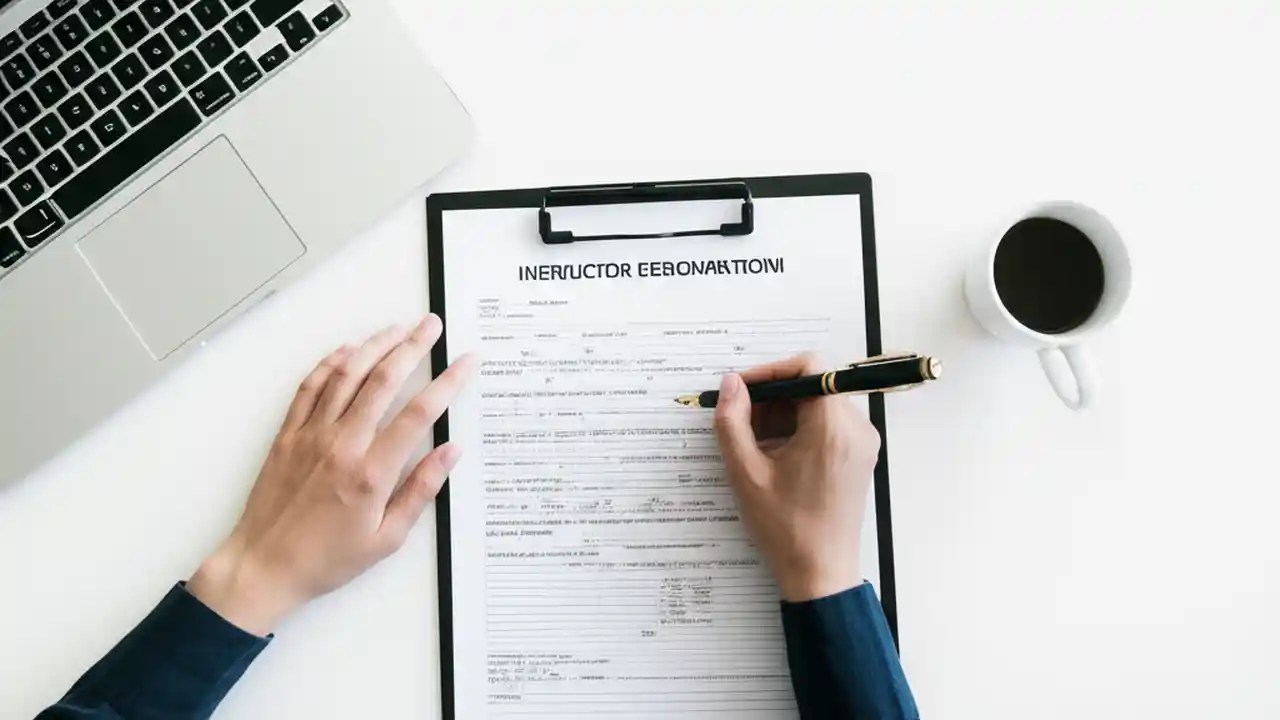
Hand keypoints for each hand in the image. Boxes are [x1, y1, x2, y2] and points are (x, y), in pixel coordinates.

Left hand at [188, 316, 474, 634]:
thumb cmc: (327, 560)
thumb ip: (421, 490)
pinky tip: (348, 350)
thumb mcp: (387, 538)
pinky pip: (311, 386)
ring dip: (375, 345)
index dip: (448, 382)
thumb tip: (451, 452)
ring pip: (347, 374)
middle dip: (413, 346)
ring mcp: (311, 435)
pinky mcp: (288, 434)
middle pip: (384, 380)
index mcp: (372, 473)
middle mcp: (342, 444)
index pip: (419, 413)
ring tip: (398, 327)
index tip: (466, 362)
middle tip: (432, 326)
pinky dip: (331, 362)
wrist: (263, 566)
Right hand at [713, 354, 881, 601]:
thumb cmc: (785, 529)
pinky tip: (773, 454)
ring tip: (753, 443)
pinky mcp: (859, 455)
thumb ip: (732, 423)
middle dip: (772, 396)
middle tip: (739, 420)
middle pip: (812, 384)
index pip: (809, 366)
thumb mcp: (746, 474)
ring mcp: (862, 442)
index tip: (742, 390)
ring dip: (783, 413)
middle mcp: (856, 428)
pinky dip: (799, 427)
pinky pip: (828, 423)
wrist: (821, 573)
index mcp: (833, 428)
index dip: (771, 370)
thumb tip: (729, 384)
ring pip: (818, 403)